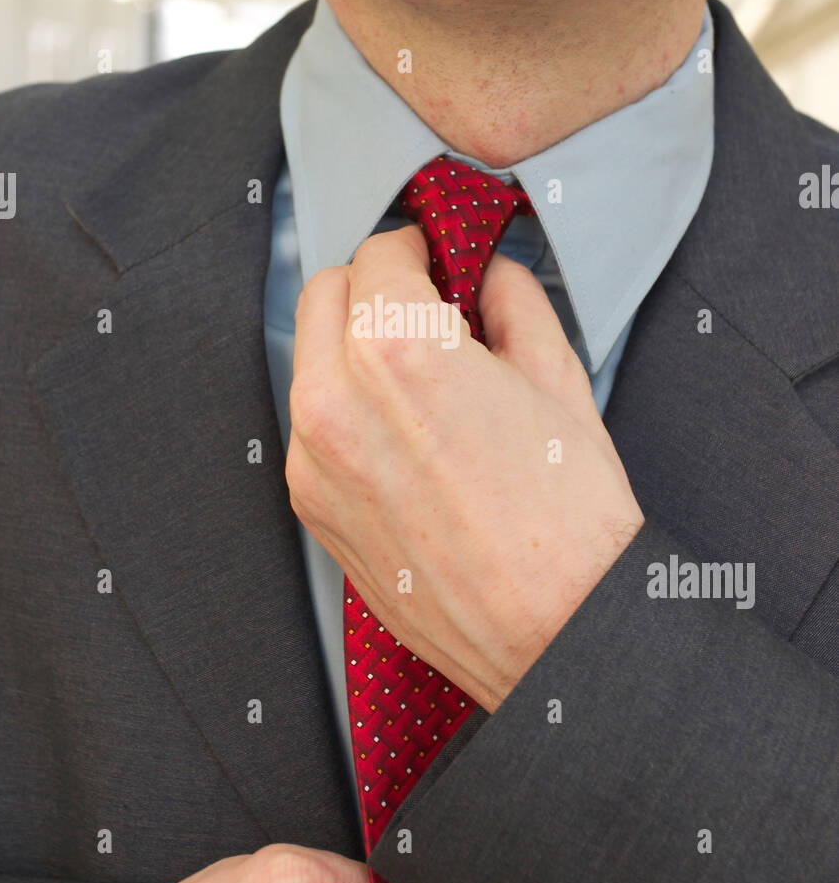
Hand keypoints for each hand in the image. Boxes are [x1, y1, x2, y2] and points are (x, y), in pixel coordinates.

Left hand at [286, 226, 643, 713]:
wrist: (557, 631)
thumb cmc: (570, 519)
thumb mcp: (559, 379)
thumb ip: (512, 303)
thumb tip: (490, 276)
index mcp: (397, 348)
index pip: (379, 253)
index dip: (418, 250)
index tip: (438, 262)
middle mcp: (335, 398)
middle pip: (324, 294)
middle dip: (373, 288)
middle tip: (428, 308)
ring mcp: (313, 458)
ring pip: (310, 359)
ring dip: (352, 347)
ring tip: (423, 378)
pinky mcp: (312, 507)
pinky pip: (312, 425)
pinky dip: (346, 408)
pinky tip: (406, 434)